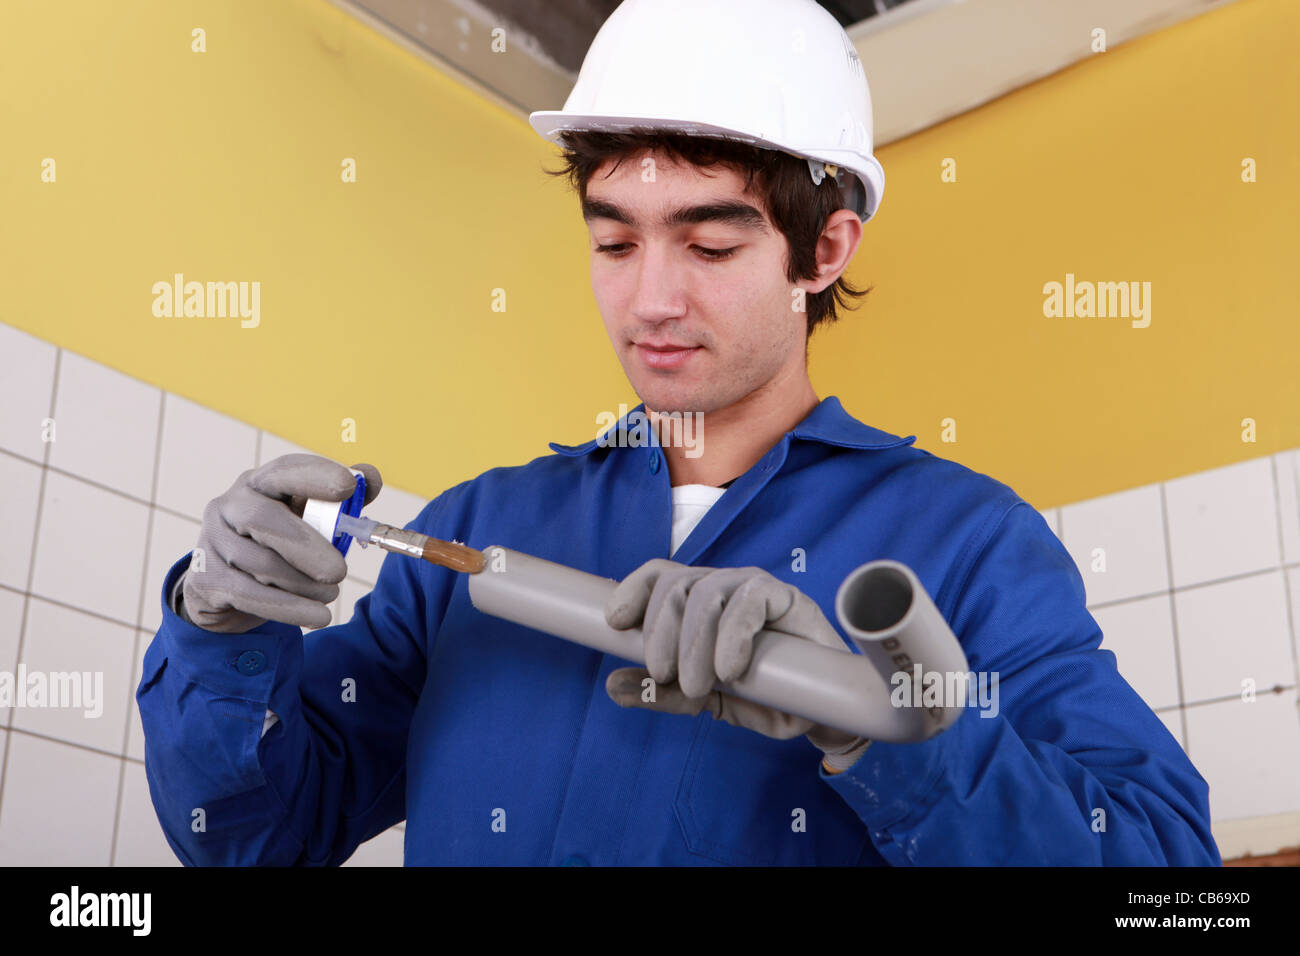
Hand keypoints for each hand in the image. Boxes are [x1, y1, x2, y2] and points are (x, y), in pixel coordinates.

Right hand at [179, 455, 381, 632]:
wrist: (227, 591)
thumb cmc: (278, 546)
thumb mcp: (309, 522)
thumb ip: (340, 503)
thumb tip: (370, 479)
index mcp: (259, 484)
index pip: (283, 471)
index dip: (315, 475)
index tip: (348, 485)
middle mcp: (229, 506)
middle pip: (260, 518)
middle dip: (305, 545)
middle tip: (339, 571)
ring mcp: (211, 541)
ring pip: (258, 563)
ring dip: (302, 585)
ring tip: (332, 595)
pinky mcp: (204, 578)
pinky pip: (247, 594)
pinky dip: (288, 608)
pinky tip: (317, 616)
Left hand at [603, 560, 869, 770]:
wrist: (819, 713)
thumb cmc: (761, 696)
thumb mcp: (706, 700)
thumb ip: (662, 693)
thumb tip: (613, 685)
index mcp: (696, 602)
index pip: (658, 575)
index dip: (632, 589)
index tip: (615, 622)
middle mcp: (721, 586)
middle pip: (677, 584)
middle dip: (661, 631)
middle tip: (664, 676)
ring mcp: (753, 588)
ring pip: (708, 591)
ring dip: (693, 641)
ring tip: (697, 685)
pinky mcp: (786, 597)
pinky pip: (750, 601)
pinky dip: (732, 635)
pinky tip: (729, 669)